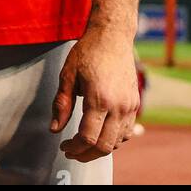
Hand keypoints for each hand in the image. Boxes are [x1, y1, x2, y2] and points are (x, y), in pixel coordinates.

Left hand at [51, 26, 140, 161]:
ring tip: (84, 145)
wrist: (112, 36)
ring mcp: (130, 106)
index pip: (88, 137)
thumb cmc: (88, 52)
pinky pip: (127, 131)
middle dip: (86, 154)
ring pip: (118, 142)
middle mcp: (118, 106)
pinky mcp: (135, 103)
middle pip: (104, 146)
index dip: (75, 147)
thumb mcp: (68, 75)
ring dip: (100, 148)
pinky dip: (114, 139)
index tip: (64, 146)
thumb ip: (61, 104)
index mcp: (99, 99)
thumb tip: (54, 128)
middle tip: (72, 151)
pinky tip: (100, 134)